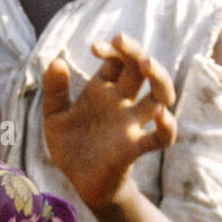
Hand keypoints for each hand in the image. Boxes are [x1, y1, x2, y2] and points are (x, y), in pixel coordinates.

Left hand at [43, 33, 176, 214]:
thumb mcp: (54, 116)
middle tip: (120, 39)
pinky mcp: (135, 148)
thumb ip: (55, 90)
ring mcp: (131, 124)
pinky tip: (160, 114)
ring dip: (159, 78)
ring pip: (160, 95)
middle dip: (135, 51)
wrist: (78, 183)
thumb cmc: (70, 147)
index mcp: (103, 90)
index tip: (95, 47)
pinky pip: (160, 138)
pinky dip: (167, 126)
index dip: (112, 48)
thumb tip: (57, 61)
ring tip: (147, 65)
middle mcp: (122, 102)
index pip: (117, 59)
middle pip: (140, 68)